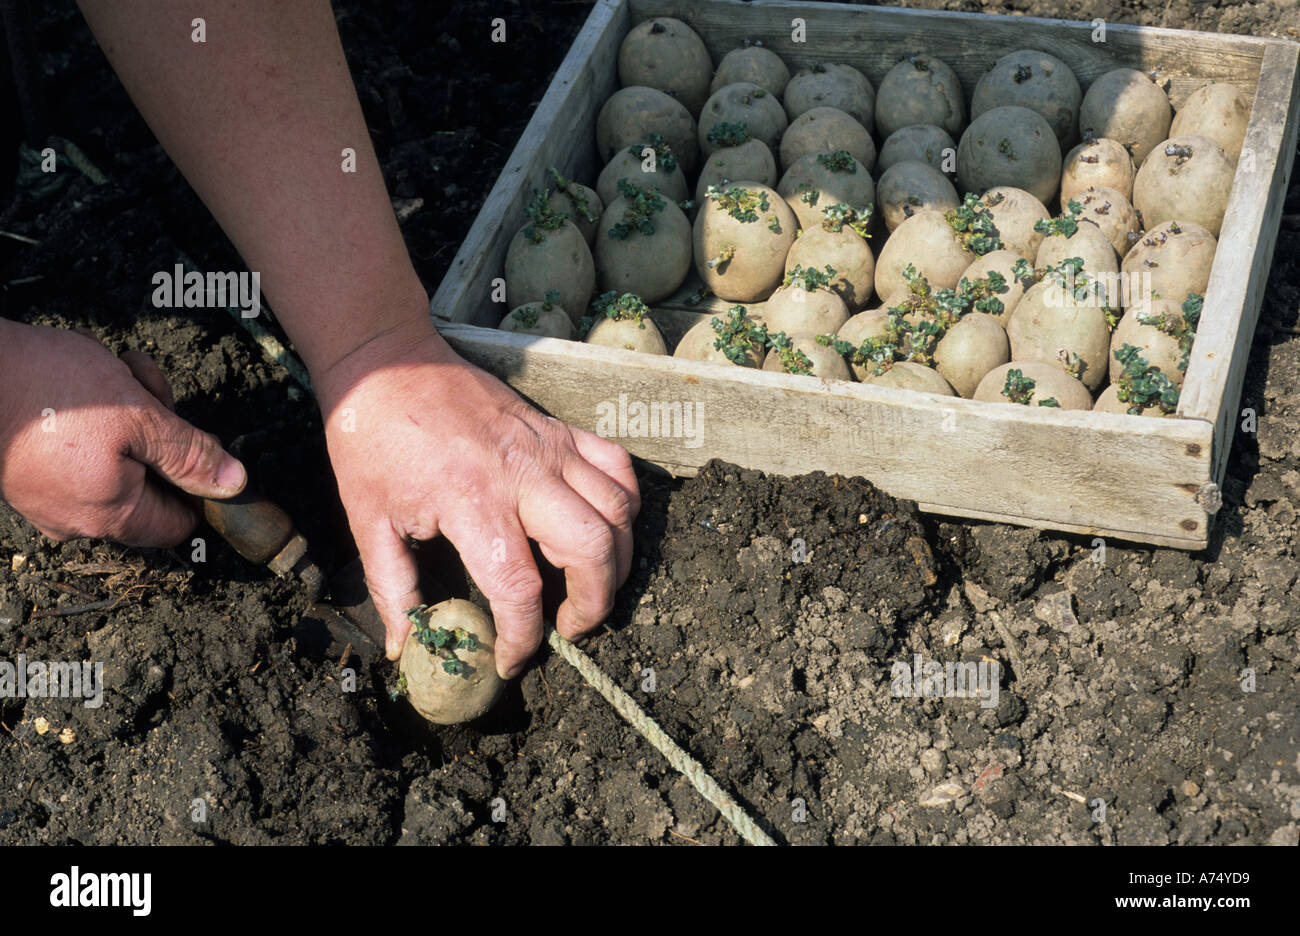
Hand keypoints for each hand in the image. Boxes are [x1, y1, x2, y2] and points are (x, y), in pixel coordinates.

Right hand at [0, 320, 246, 544]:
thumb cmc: (52, 391)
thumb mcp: (140, 416)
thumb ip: (189, 455)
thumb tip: (232, 485)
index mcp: (111, 516)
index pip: (179, 522)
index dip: (195, 481)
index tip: (189, 438)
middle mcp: (76, 521)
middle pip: (149, 485)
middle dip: (159, 431)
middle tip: (145, 389)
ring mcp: (47, 499)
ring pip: (117, 459)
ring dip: (129, 412)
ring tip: (114, 373)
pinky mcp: (27, 473)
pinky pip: (80, 452)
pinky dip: (94, 415)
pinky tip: (87, 377)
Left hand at [314, 320, 638, 676]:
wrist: (388, 362)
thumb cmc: (372, 439)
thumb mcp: (368, 519)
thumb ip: (393, 588)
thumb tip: (404, 646)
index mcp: (472, 500)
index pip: (520, 586)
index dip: (521, 637)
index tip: (508, 660)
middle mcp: (524, 472)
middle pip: (592, 549)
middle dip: (593, 604)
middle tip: (569, 628)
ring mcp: (550, 445)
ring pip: (618, 510)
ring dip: (616, 560)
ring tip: (590, 586)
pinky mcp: (560, 428)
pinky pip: (618, 467)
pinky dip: (625, 504)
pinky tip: (605, 529)